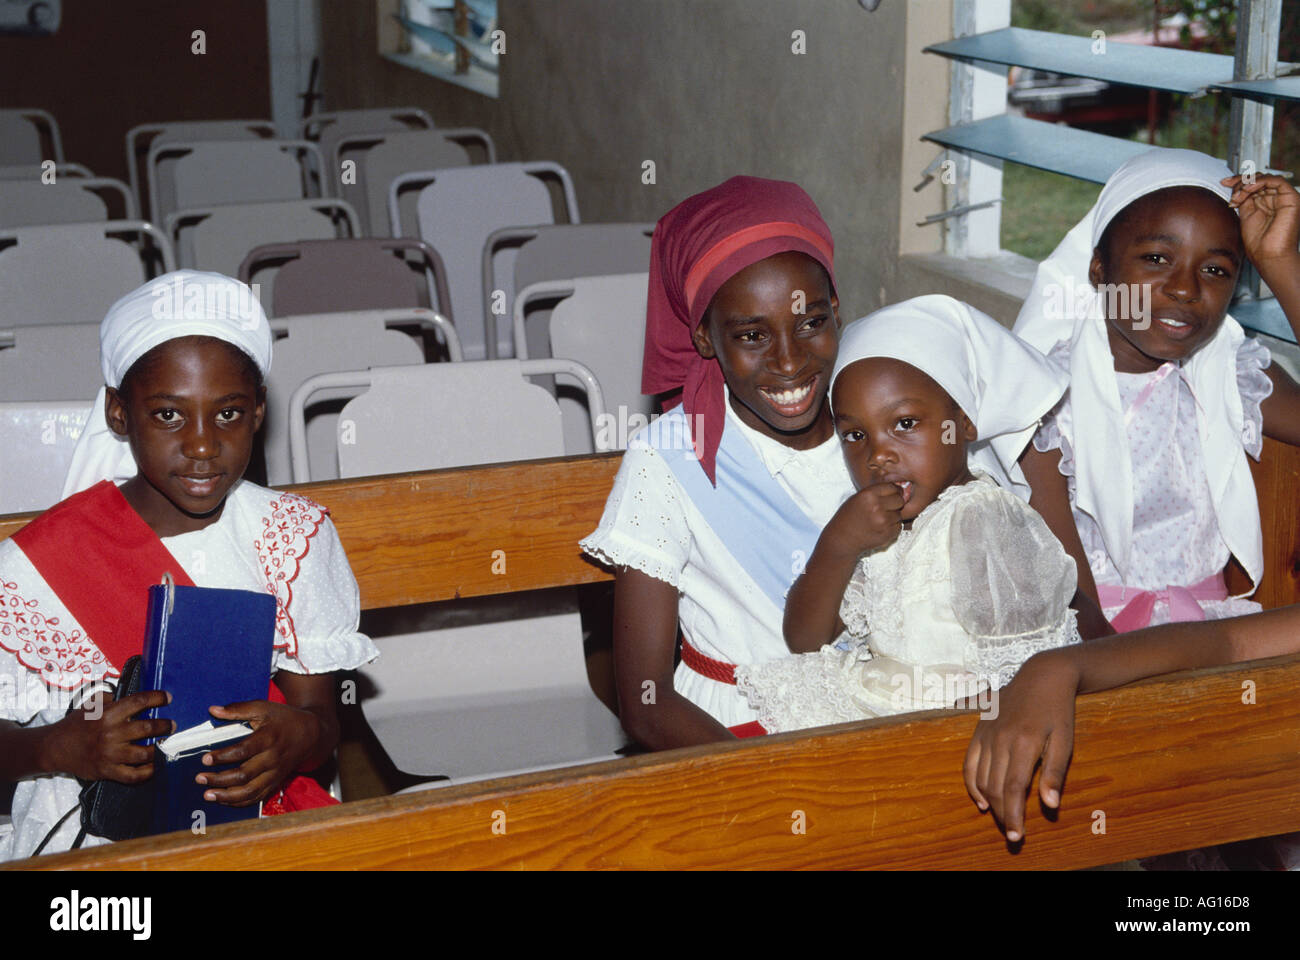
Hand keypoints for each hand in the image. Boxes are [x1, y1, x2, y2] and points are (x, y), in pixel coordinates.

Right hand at [43, 689, 172, 783]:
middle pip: (146, 728)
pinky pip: (132, 776)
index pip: (138, 702)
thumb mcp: (90, 704)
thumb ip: (110, 697)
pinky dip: (146, 773)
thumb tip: (128, 693)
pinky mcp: (106, 771)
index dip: (157, 698)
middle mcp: (110, 733)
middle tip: (172, 725)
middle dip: (164, 726)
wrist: (54, 748)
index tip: (168, 698)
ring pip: (143, 753)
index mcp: (107, 714)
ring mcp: (109, 754)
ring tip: (166, 745)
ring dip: (159, 749)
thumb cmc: (75, 724)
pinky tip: (154, 767)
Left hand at [196, 700, 323, 806]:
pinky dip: (238, 802)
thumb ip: (238, 709)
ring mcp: (274, 774)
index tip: (205, 758)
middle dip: (219, 779)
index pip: (244, 750)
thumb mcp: (264, 708)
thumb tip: (213, 710)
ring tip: (207, 794)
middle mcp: (273, 759)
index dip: (224, 756)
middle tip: (199, 777)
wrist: (312, 735)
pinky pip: (256, 797)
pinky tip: (222, 800)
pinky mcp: (274, 783)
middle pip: (244, 775)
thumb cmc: (284, 719)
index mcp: (269, 738)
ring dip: (226, 796)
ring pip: (249, 791)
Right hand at [830, 481, 903, 555]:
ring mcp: (883, 522)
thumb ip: (876, 493)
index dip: (893, 491)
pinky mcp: (887, 534)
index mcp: (868, 495)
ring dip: (893, 517)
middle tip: (886, 508)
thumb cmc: (848, 517)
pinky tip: (880, 528)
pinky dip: (892, 527)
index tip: (891, 495)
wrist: (841, 539)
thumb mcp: (857, 498)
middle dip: (895, 503)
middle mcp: (877, 507)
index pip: (892, 487)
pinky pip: (898, 527)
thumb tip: (898, 490)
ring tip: (879, 520)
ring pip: (899, 515)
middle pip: (899, 500)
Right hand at [963, 652, 1079, 841]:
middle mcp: (999, 739)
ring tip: (1001, 819)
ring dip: (989, 802)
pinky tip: (981, 799)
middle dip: (1003, 814)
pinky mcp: (979, 729)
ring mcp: (986, 733)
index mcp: (1023, 743)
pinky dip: (971, 783)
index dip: (1014, 816)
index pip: (1013, 789)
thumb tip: (1050, 805)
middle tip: (1013, 833)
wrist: (1041, 676)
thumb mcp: (1064, 741)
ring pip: (980, 777)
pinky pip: (968, 762)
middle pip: (994, 787)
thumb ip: (1054, 773)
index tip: (1017, 837)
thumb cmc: (1058, 711)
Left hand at [1222, 174, 1299, 269]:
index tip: (1223, 182)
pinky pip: (1276, 181)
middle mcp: (1276, 199)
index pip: (1254, 184)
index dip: (1238, 181)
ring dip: (1248, 183)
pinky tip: (1247, 190)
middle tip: (1229, 189)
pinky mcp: (1291, 198)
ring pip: (1266, 178)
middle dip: (1241, 181)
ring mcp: (1284, 198)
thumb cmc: (1258, 244)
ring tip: (1238, 196)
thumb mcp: (1245, 216)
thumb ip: (1244, 200)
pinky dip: (1259, 182)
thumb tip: (1236, 188)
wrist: (1269, 257)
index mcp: (1266, 203)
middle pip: (1259, 179)